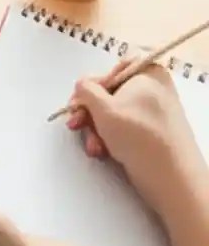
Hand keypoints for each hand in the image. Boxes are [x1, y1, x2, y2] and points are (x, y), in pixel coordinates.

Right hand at [67, 61, 207, 217]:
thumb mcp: (102, 107)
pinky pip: (124, 126)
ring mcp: (155, 110)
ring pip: (114, 113)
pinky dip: (110, 137)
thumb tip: (81, 85)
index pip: (111, 70)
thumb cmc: (137, 135)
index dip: (92, 86)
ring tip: (93, 146)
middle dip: (90, 113)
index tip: (79, 103)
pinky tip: (102, 150)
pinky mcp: (153, 130)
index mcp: (148, 73)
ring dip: (96, 129)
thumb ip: (85, 90)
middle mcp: (154, 88)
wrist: (170, 174)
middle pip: (110, 93)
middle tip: (75, 126)